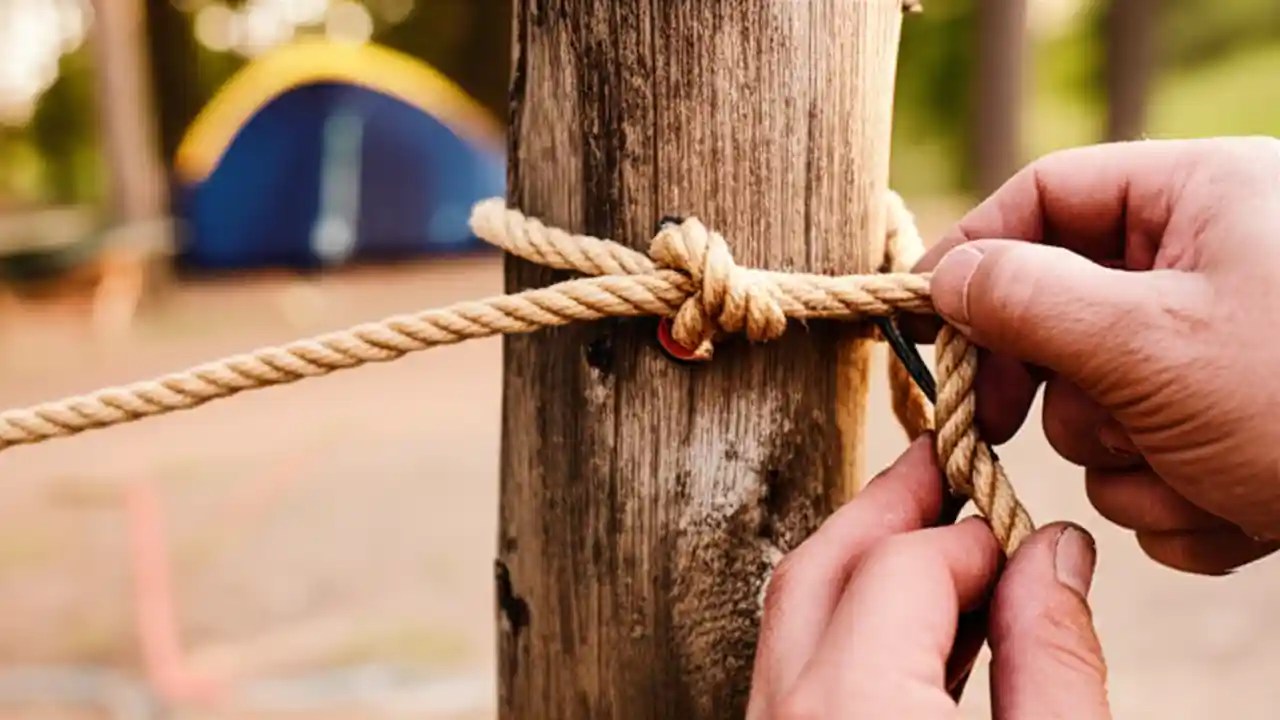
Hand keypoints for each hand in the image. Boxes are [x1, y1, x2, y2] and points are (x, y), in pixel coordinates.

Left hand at [746, 438, 1109, 718]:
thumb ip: (1053, 661)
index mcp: (853, 711)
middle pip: (818, 570)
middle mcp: (785, 718)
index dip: (969, 537)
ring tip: (937, 542)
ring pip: (792, 616)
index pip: (899, 568)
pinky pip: (793, 670)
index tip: (1022, 536)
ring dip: (863, 566)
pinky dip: (847, 631)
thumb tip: (1053, 554)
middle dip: (885, 510)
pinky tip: (914, 635)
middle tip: (943, 469)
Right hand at [912, 137, 1279, 573]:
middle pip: (1063, 317)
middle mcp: (1210, 270)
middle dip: (1063, 391)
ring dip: (1130, 462)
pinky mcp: (1238, 432)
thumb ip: (1027, 299)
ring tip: (1200, 476)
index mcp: (1198, 202)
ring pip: (1104, 410)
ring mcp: (1224, 358)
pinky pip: (1155, 464)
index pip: (1045, 198)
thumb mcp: (1149, 339)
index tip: (922, 317)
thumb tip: (946, 277)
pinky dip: (1178, 501)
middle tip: (1015, 427)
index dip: (973, 253)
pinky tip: (1236, 509)